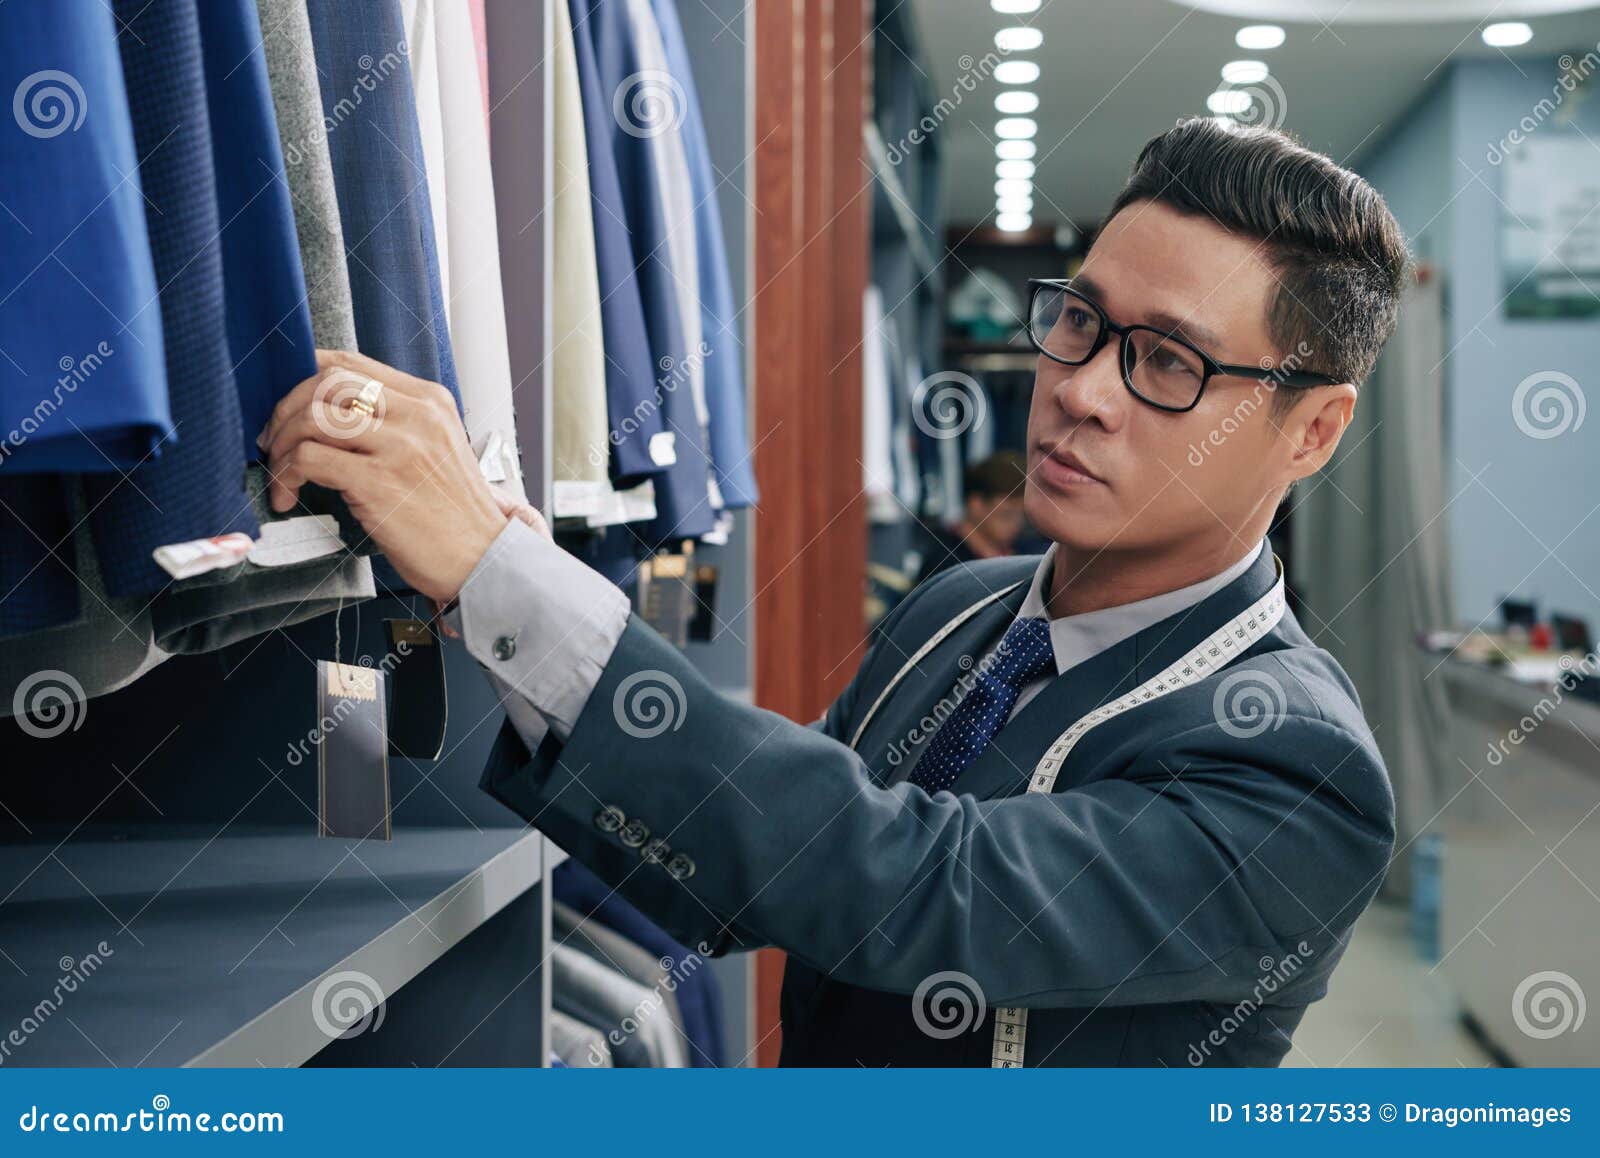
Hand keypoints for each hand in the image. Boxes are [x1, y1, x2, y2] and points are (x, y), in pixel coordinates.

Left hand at [259, 349, 509, 602]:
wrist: (484, 560)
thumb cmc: (454, 515)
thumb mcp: (437, 450)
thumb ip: (397, 425)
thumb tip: (331, 416)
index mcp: (430, 401)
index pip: (352, 363)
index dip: (306, 377)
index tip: (289, 405)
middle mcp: (417, 415)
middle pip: (328, 382)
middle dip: (286, 409)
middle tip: (276, 441)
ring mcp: (400, 447)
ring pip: (313, 416)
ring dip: (283, 444)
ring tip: (281, 472)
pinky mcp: (379, 482)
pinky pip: (310, 459)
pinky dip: (287, 475)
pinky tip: (288, 496)